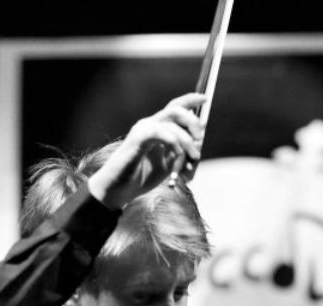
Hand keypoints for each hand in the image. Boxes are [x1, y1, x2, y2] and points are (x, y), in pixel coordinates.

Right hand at [87, 92, 205, 209]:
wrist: (117, 190)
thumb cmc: (140, 178)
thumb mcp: (168, 166)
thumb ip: (182, 153)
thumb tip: (200, 144)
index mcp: (156, 129)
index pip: (174, 107)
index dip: (190, 99)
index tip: (205, 98)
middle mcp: (149, 124)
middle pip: (176, 109)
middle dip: (193, 121)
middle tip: (201, 138)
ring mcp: (142, 129)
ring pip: (172, 121)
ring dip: (187, 140)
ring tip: (193, 158)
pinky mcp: (138, 138)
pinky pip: (163, 133)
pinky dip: (175, 145)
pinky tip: (177, 160)